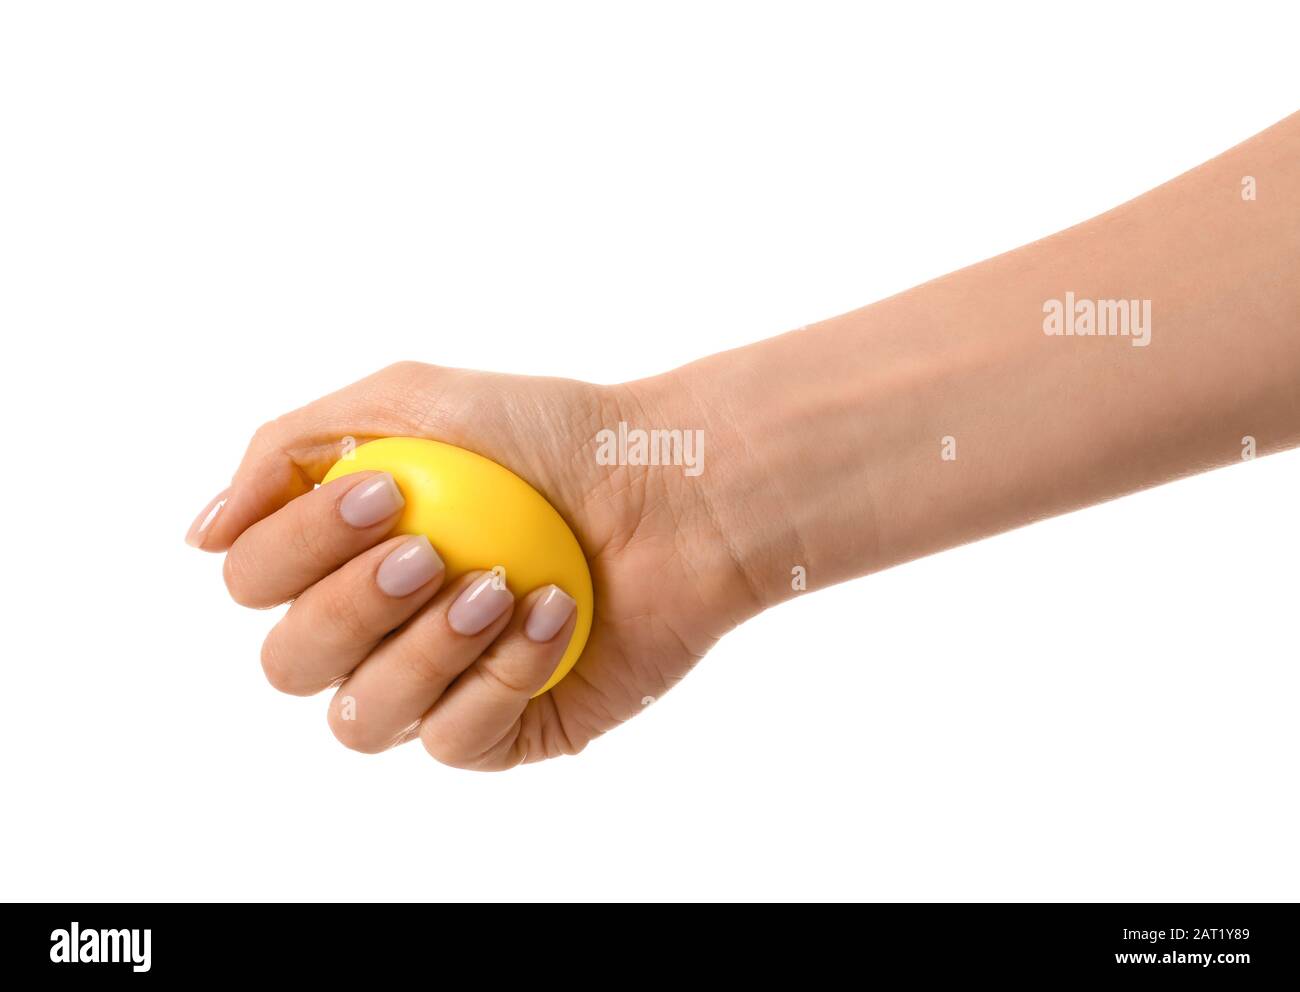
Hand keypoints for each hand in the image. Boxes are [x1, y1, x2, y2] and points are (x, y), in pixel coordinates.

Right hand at [186, 362, 755, 769]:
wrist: (671, 489)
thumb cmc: (550, 437)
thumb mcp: (410, 401)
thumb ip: (289, 450)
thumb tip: (200, 535)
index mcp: (342, 555)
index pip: (255, 581)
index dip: (298, 547)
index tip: (387, 493)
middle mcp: (376, 629)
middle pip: (289, 662)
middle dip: (350, 606)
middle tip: (430, 549)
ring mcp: (438, 686)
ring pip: (361, 719)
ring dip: (424, 650)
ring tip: (496, 587)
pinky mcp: (506, 729)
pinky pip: (459, 740)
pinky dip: (504, 674)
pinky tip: (554, 615)